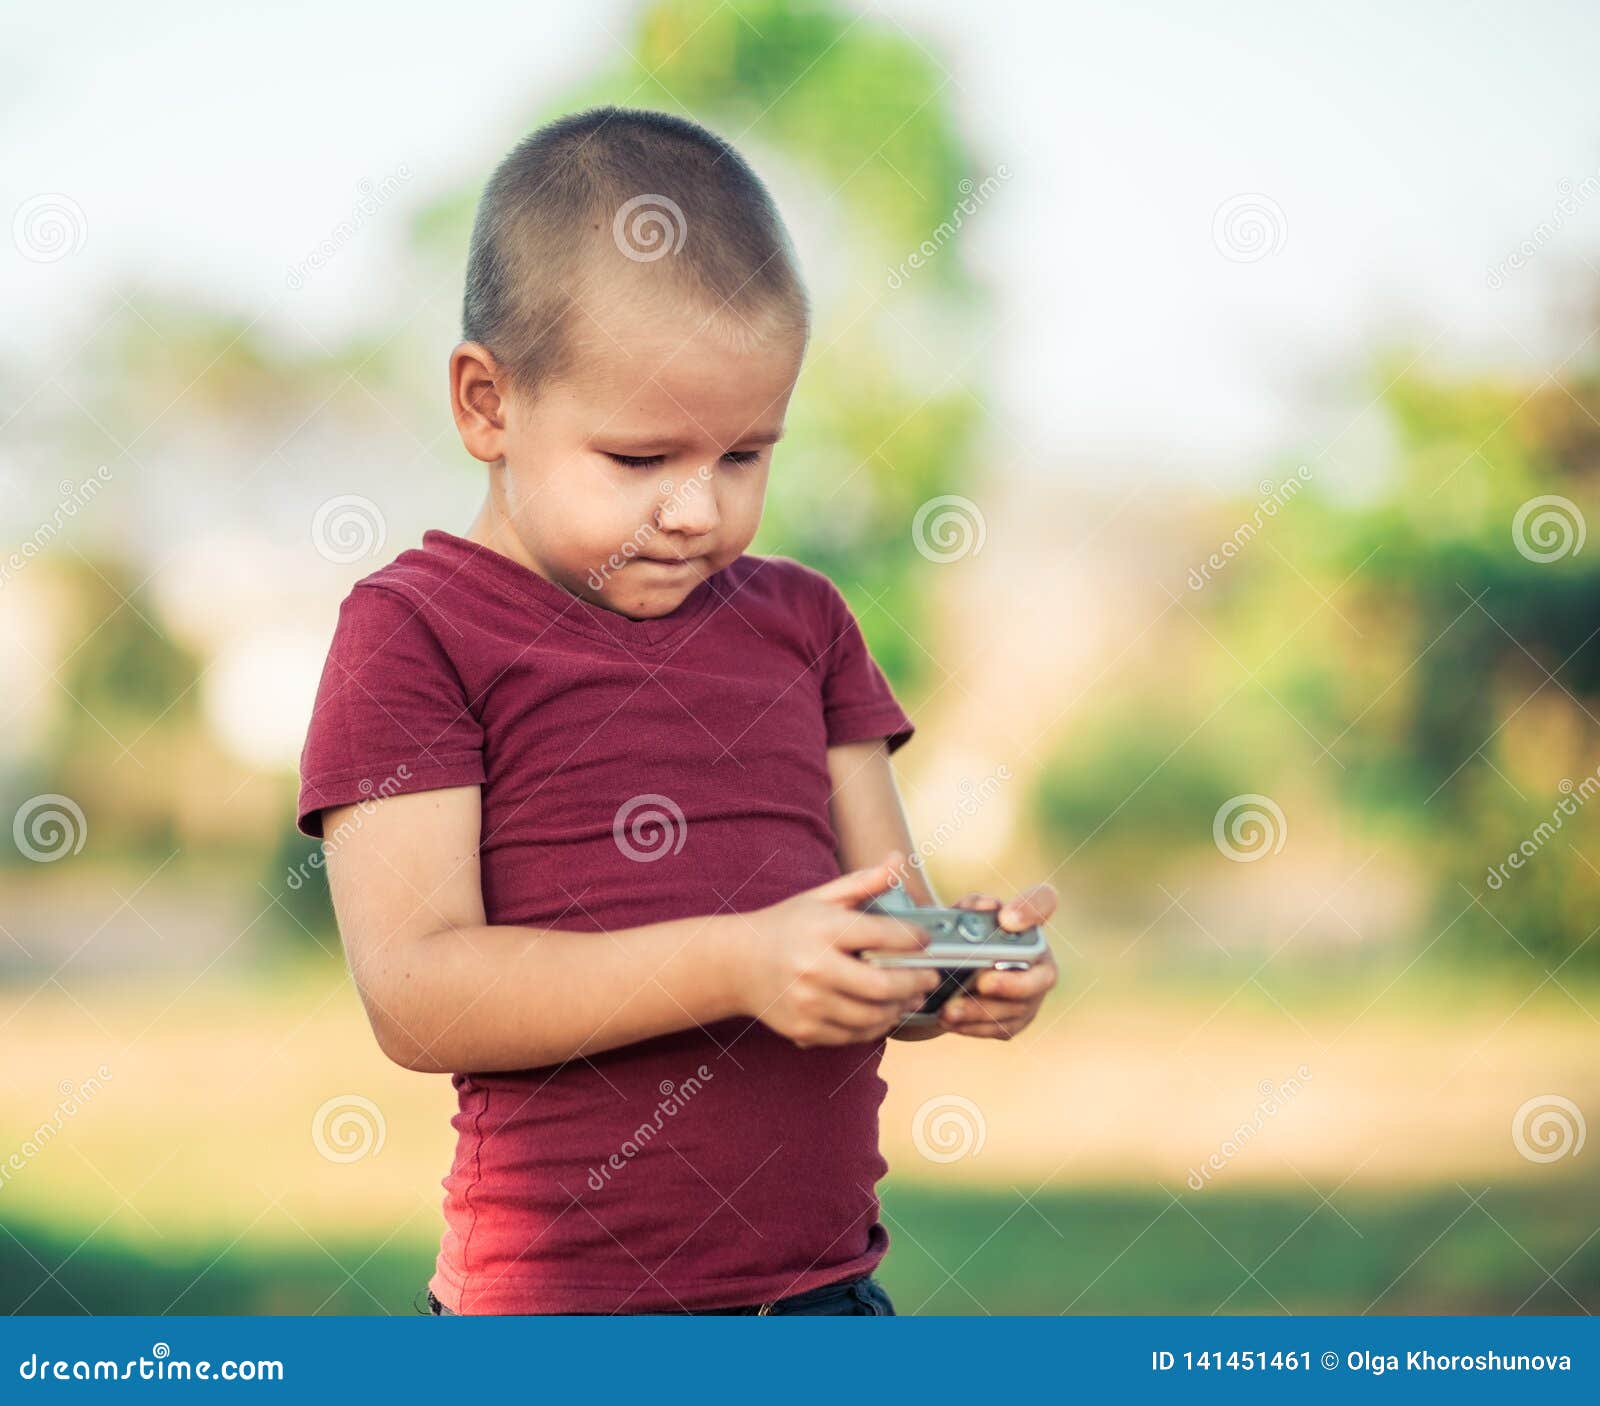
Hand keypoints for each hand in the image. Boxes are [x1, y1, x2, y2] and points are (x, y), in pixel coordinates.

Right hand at [740, 851, 941, 1047]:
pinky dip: (875, 1026)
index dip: (914, 938)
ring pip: (872, 1016)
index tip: (926, 940)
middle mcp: (814, 967)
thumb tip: (898, 860)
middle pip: (883, 985)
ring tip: (911, 996)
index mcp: (822, 929)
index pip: (882, 935)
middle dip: (916, 982)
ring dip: (900, 1007)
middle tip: (930, 976)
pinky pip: (854, 1035)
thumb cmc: (786, 926)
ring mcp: (808, 1002)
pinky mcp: (805, 1029)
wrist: (737, 964)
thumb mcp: (821, 897)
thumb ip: (863, 882)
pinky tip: (884, 1012)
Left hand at [937, 885, 1058, 1039]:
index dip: (1031, 909)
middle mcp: (1040, 960)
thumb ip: (970, 908)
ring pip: (1017, 1008)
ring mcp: (1032, 994)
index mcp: (1027, 923)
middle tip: (982, 982)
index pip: (1043, 901)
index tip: (1006, 919)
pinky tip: (951, 1021)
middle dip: (1013, 982)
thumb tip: (986, 907)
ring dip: (981, 1010)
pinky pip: (1001, 1028)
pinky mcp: (1018, 1020)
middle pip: (1045, 975)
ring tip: (949, 1009)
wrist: (950, 973)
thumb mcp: (958, 918)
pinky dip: (974, 1027)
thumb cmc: (961, 939)